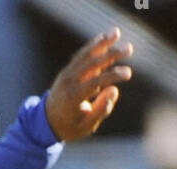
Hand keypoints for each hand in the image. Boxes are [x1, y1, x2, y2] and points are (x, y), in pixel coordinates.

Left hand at [44, 28, 132, 142]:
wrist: (46, 122)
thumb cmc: (70, 127)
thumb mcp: (86, 126)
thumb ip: (100, 110)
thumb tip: (115, 90)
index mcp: (74, 98)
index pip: (95, 82)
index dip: (112, 76)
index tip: (128, 73)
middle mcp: (69, 82)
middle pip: (92, 63)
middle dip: (111, 54)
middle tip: (129, 48)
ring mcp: (67, 74)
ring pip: (85, 55)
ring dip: (102, 43)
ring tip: (116, 32)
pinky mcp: (68, 70)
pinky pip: (81, 55)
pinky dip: (92, 45)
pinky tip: (104, 37)